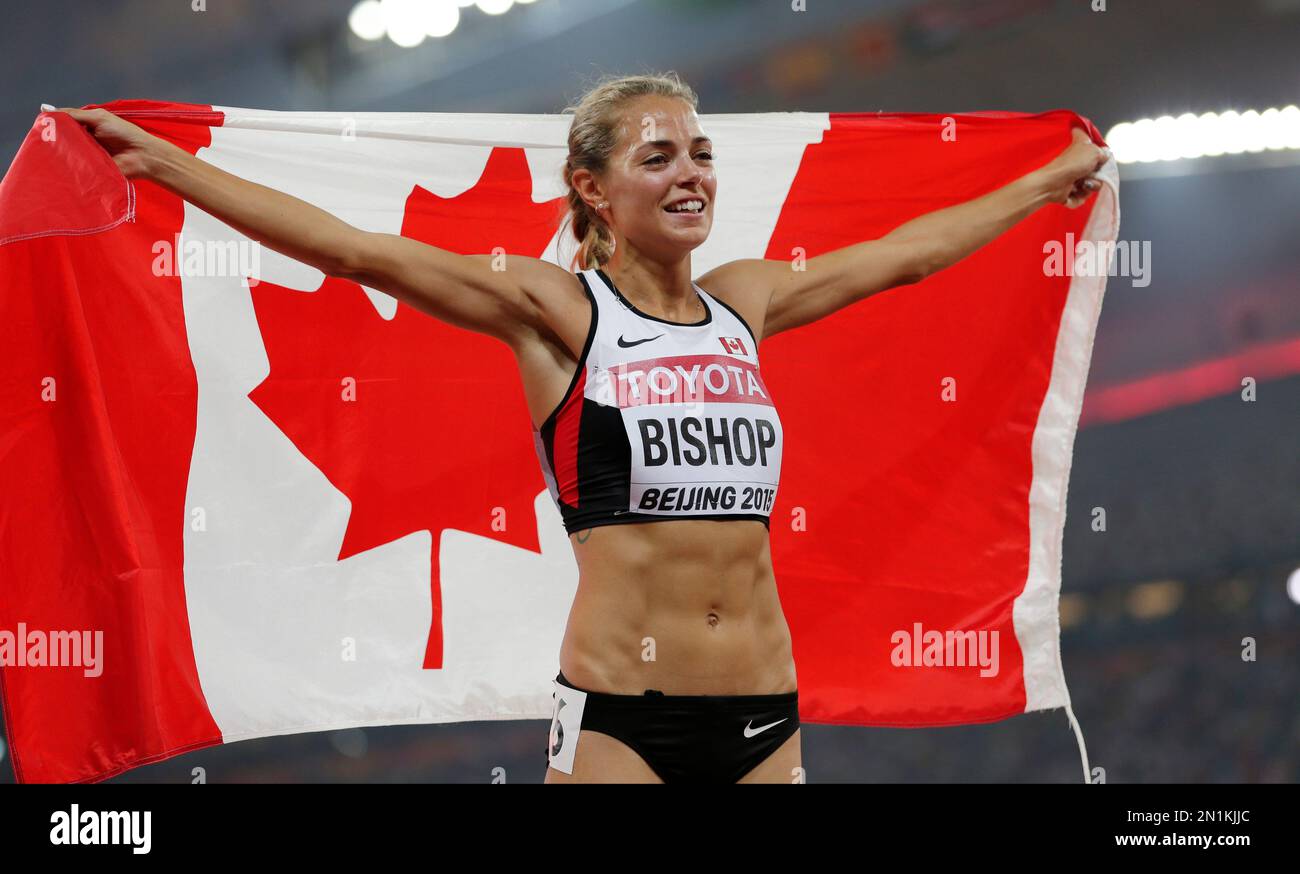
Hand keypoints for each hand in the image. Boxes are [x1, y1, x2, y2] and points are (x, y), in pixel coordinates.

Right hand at [49, 106, 164, 179]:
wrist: (143, 155)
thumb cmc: (124, 133)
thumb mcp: (98, 117)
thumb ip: (74, 115)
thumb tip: (45, 108)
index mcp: (86, 125)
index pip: (64, 124)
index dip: (52, 125)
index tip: (41, 127)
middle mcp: (85, 140)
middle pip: (64, 139)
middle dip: (55, 140)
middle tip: (43, 142)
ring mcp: (88, 155)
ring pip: (68, 153)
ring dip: (62, 153)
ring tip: (50, 153)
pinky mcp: (91, 169)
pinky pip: (77, 167)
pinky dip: (71, 165)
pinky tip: (62, 165)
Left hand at [1038, 126, 1111, 208]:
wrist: (1054, 184)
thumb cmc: (1072, 164)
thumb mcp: (1094, 151)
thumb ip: (1104, 153)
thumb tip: (1105, 156)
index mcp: (1080, 144)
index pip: (1082, 133)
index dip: (1086, 135)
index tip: (1087, 138)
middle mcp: (1076, 159)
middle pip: (1096, 165)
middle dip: (1098, 171)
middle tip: (1092, 171)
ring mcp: (1074, 175)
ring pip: (1093, 182)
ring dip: (1090, 185)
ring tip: (1082, 183)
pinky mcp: (1070, 190)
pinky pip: (1083, 194)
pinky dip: (1081, 194)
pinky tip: (1075, 190)